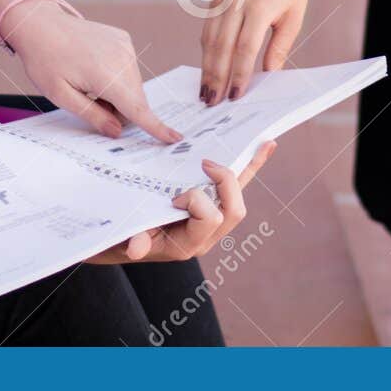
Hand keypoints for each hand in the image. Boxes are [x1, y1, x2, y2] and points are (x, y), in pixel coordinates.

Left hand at [5, 3, 181, 142]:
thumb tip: (117, 131)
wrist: (40, 24)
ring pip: (132, 85)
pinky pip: (128, 69)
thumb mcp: (60, 95)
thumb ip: (92, 115)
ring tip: (89, 84)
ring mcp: (125, 46)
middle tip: (90, 103)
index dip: (155, 127)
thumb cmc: (45, 60)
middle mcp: (122, 58)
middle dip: (120, 111)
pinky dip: (117, 78)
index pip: (136, 108)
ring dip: (118, 94)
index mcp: (106, 74)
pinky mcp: (123, 39)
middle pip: (134, 99)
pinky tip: (94, 69)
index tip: (173, 139)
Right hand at [90, 141, 276, 263]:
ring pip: (239, 194)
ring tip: (265, 142)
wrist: (124, 240)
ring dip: (249, 168)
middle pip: (234, 209)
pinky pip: (237, 185)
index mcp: (188, 243)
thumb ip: (133, 241)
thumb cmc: (122, 237)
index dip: (196, 201)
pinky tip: (267, 145)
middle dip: (225, 182)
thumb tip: (135, 248)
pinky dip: (252, 165)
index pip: (210, 218)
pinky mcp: (212, 205)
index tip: (175, 196)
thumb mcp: (124, 239)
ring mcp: (212, 220)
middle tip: (205, 163)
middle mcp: (207, 233)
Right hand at [199, 0, 308, 105]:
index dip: (238, 74)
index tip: (235, 96)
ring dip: (206, 68)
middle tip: (211, 102)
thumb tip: (269, 75)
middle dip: (216, 77)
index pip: (244, 48)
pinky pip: (207, 30)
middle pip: (221, 47)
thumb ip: (279, 46)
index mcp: (258, 6)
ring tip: (205, 92)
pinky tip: (207, 69)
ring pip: (209, 39)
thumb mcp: (294, 15)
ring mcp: (223, 0)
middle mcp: (236, 3)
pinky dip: (206, 52)